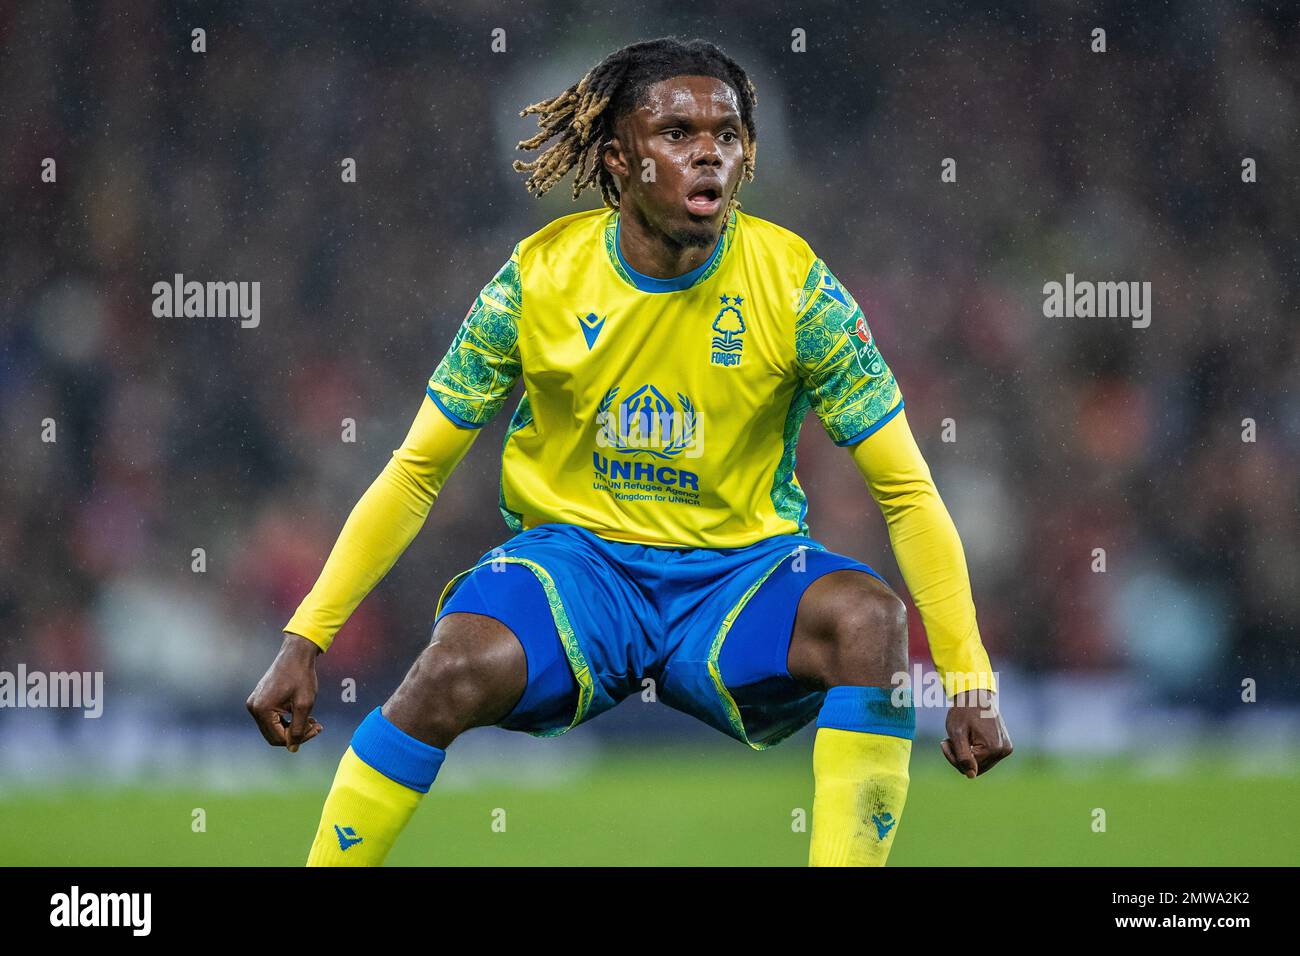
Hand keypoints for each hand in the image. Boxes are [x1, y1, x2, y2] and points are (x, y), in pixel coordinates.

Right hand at [246, 633, 323, 751]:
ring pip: (274, 727)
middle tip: (316, 727)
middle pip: (274, 735)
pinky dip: (287, 719)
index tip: (317, 729)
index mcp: (262, 710)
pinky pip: (271, 718)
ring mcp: (254, 703)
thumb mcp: (304, 705)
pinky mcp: (259, 699)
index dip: (300, 739)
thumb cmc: (302, 676)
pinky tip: (302, 715)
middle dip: (296, 734)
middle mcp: (253, 708)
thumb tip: (293, 749)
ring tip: (312, 721)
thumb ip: (299, 729)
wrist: (296, 653)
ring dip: (292, 727)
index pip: (279, 738)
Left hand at [941, 688, 1011, 777]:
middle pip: (976, 768)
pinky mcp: (1006, 746)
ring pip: (980, 764)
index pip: (968, 768)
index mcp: (992, 748)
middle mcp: (1003, 751)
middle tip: (949, 740)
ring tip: (960, 737)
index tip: (945, 741)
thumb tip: (971, 775)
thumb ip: (963, 756)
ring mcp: (1006, 749)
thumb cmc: (963, 712)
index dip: (953, 757)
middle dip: (960, 756)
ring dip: (967, 754)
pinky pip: (986, 758)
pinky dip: (976, 751)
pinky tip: (970, 738)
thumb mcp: (957, 733)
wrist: (975, 696)